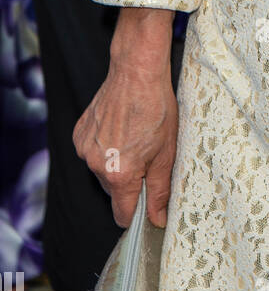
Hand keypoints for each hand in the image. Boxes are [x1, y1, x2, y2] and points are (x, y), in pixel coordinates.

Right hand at [73, 7, 177, 228]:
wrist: (136, 71)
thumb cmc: (156, 107)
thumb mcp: (166, 152)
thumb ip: (160, 190)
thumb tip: (158, 219)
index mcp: (119, 174)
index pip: (123, 214)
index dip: (138, 213)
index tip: (148, 204)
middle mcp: (96, 165)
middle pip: (113, 191)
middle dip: (129, 182)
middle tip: (147, 156)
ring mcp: (84, 148)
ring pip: (102, 171)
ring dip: (116, 163)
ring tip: (133, 137)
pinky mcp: (79, 133)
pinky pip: (92, 152)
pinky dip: (104, 147)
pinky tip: (119, 128)